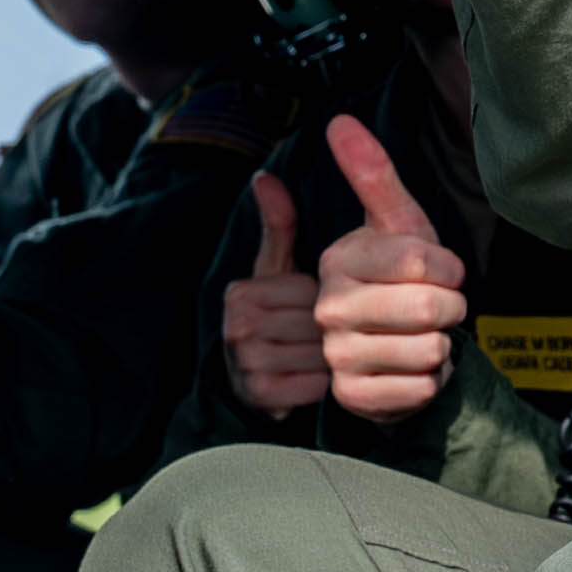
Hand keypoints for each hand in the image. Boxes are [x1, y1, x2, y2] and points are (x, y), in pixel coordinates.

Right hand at [219, 174, 326, 417]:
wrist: (257, 383)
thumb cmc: (276, 318)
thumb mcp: (276, 271)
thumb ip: (279, 226)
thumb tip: (264, 176)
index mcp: (243, 291)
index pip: (312, 290)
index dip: (327, 299)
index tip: (319, 307)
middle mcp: (238, 326)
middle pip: (318, 323)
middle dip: (333, 328)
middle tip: (329, 334)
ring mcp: (246, 362)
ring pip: (320, 354)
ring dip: (333, 357)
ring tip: (325, 354)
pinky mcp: (261, 395)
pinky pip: (315, 385)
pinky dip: (323, 384)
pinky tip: (317, 378)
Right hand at [308, 113, 469, 419]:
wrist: (392, 354)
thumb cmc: (399, 283)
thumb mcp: (396, 226)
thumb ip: (372, 175)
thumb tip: (338, 120)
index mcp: (338, 260)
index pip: (420, 260)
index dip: (449, 268)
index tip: (442, 273)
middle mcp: (328, 308)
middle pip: (429, 305)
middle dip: (450, 309)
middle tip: (436, 310)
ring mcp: (336, 355)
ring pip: (429, 349)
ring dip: (440, 347)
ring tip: (421, 340)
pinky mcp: (353, 398)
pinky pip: (422, 388)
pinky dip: (431, 382)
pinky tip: (413, 372)